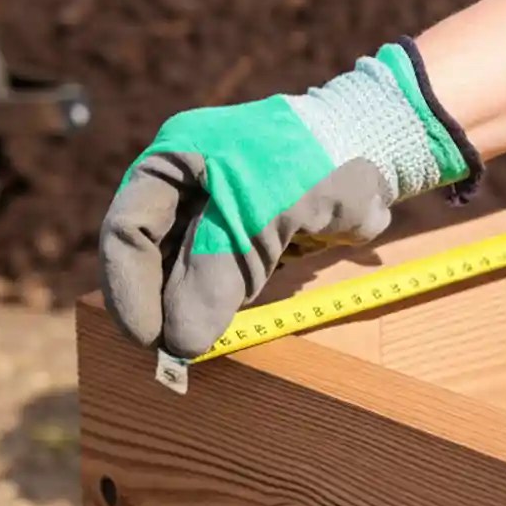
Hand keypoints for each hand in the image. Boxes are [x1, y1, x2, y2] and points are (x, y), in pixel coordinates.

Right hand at [98, 37, 481, 357]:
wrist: (377, 151)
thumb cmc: (311, 166)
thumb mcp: (255, 218)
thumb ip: (213, 276)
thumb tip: (179, 344)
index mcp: (174, 160)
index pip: (128, 227)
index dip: (130, 287)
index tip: (147, 338)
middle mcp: (185, 186)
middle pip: (150, 255)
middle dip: (157, 303)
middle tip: (169, 355)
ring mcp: (214, 213)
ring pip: (183, 272)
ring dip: (187, 309)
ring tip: (194, 345)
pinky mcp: (246, 238)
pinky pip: (219, 280)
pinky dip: (219, 306)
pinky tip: (223, 326)